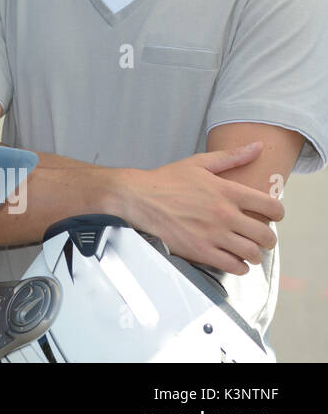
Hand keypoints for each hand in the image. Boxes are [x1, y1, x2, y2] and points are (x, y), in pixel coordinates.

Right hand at [121, 142, 284, 274]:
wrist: (136, 198)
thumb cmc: (165, 180)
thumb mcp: (198, 163)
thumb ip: (232, 157)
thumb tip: (257, 147)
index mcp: (227, 191)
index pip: (272, 207)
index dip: (277, 214)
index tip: (270, 216)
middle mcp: (224, 214)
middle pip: (266, 236)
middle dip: (267, 238)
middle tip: (259, 237)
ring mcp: (213, 235)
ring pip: (252, 254)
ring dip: (254, 254)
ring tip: (246, 250)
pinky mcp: (200, 251)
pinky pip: (233, 266)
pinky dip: (239, 266)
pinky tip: (232, 259)